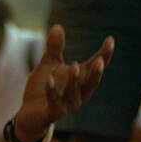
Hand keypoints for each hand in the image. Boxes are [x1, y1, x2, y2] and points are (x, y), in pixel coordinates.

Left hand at [14, 26, 113, 141]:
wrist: (30, 115)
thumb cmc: (43, 88)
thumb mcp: (49, 65)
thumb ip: (54, 48)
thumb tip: (58, 26)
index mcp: (80, 80)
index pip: (95, 66)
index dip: (104, 54)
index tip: (110, 40)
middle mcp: (79, 93)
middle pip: (91, 81)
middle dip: (97, 72)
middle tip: (101, 60)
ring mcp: (67, 105)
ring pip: (74, 92)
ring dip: (74, 80)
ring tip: (74, 65)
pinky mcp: (53, 112)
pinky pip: (54, 101)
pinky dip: (52, 90)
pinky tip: (49, 79)